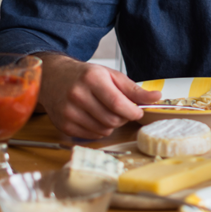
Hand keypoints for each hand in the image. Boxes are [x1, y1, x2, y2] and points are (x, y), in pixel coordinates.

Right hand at [38, 53, 160, 139]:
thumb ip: (134, 89)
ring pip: (104, 130)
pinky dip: (100, 130)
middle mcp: (77, 95)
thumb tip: (156, 97)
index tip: (138, 112)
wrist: (54, 78)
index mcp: (92, 79)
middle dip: (123, 118)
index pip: (118, 103)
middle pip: (112, 119)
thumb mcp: (111, 76)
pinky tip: (95, 117)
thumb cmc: (85, 76)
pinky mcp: (64, 125)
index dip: (133, 112)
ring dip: (112, 124)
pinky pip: (92, 136)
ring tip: (107, 112)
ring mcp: (68, 112)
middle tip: (122, 110)